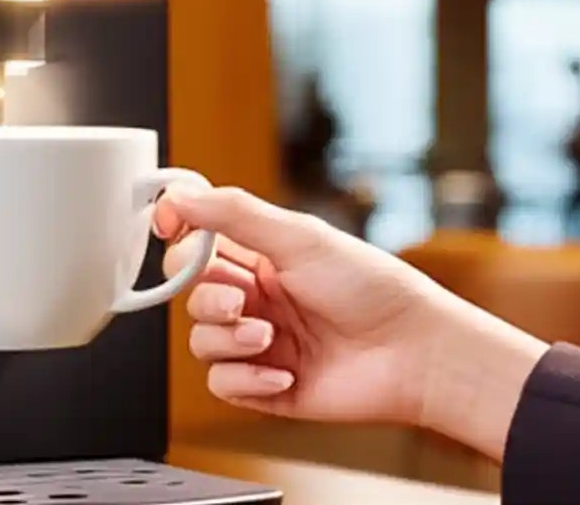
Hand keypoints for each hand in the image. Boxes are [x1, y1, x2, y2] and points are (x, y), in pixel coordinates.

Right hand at [156, 187, 547, 460]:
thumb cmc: (372, 288)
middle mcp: (259, 296)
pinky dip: (246, 378)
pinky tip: (285, 373)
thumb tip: (179, 195)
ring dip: (230, 340)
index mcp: (265, 254)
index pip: (199, 241)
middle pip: (190, 293)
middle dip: (209, 297)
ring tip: (273, 339)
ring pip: (201, 340)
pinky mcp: (266, 385)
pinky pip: (222, 382)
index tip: (168, 227)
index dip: (178, 233)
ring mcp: (261, 341)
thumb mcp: (300, 237)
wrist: (412, 354)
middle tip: (243, 301)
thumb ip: (234, 214)